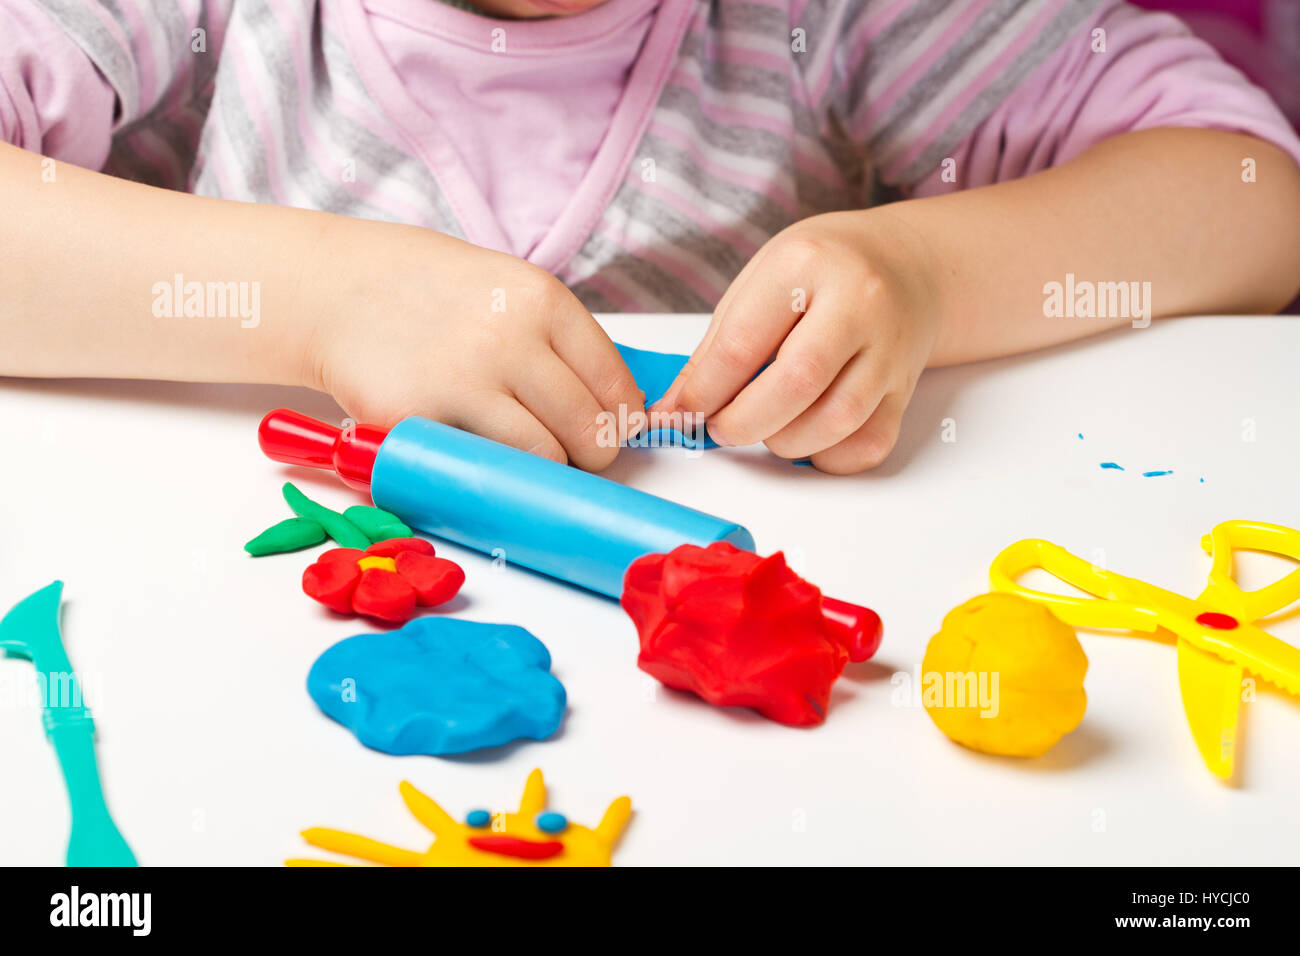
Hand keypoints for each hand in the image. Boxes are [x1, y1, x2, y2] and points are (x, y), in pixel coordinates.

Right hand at [305, 220, 642, 470]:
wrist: (338, 289)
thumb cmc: (431, 293)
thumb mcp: (508, 288)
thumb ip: (559, 342)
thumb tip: (616, 407)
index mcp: (542, 301)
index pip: (615, 385)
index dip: (620, 420)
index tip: (610, 431)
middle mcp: (510, 340)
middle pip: (589, 430)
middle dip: (589, 454)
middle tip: (571, 453)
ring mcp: (463, 383)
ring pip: (544, 459)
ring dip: (543, 471)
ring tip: (524, 455)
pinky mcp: (420, 421)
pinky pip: (481, 468)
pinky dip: (487, 471)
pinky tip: (478, 452)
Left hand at [657, 210, 941, 473]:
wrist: (909, 264)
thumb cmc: (824, 270)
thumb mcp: (761, 281)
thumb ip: (718, 346)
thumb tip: (675, 409)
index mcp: (805, 264)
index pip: (742, 344)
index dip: (703, 392)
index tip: (679, 414)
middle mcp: (857, 303)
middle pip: (796, 384)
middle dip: (743, 422)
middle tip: (720, 428)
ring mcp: (890, 348)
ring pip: (836, 421)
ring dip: (784, 442)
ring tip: (765, 426)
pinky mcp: (906, 388)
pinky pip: (867, 444)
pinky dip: (827, 456)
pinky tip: (807, 435)